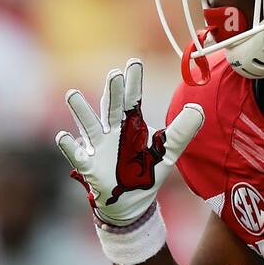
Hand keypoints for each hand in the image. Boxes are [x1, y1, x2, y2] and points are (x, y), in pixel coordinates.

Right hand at [56, 59, 202, 226]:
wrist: (132, 202)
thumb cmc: (147, 173)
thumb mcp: (168, 152)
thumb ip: (182, 131)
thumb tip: (199, 109)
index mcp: (132, 125)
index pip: (132, 99)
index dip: (133, 82)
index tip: (134, 62)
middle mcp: (112, 131)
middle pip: (111, 107)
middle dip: (112, 92)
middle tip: (114, 74)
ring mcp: (98, 146)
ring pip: (88, 125)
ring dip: (81, 110)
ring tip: (72, 94)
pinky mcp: (89, 165)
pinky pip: (77, 154)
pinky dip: (69, 146)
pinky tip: (64, 136)